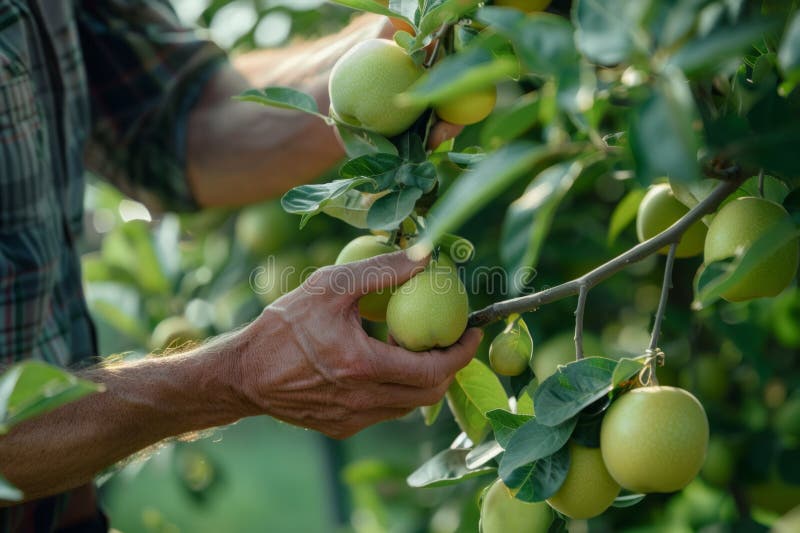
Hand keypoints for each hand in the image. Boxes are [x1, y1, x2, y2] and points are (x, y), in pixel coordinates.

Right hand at [233, 251, 482, 438]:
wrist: (244, 373)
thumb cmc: (284, 325)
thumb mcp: (330, 286)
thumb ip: (381, 271)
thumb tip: (425, 256)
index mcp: (364, 367)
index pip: (435, 369)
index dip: (462, 353)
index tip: (472, 333)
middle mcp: (363, 401)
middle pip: (429, 394)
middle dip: (447, 367)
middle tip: (448, 340)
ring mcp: (352, 420)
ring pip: (408, 406)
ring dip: (420, 379)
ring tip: (410, 348)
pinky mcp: (341, 428)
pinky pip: (383, 412)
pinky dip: (394, 390)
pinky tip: (378, 365)